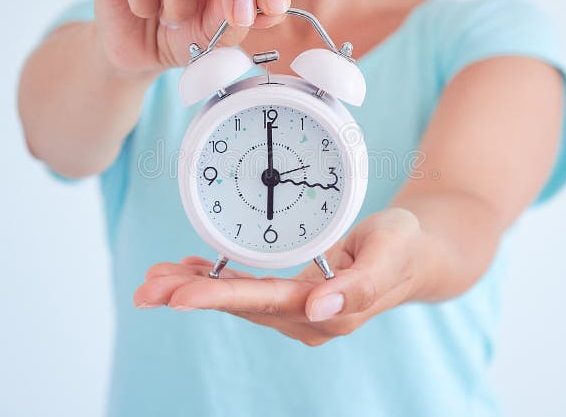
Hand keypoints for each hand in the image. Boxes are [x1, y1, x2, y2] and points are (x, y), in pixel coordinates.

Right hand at [91, 0, 290, 75]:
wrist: (138, 50)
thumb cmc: (183, 30)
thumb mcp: (218, 30)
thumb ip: (238, 17)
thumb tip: (255, 6)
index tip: (274, 5)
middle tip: (240, 16)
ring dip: (182, 4)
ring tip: (174, 19)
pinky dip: (147, 6)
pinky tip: (144, 11)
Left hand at [134, 208, 425, 345]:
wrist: (418, 255)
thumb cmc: (405, 247)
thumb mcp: (389, 254)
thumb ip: (360, 284)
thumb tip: (318, 308)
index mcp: (330, 310)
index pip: (265, 303)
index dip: (221, 298)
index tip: (178, 297)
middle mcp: (309, 319)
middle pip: (241, 306)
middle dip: (191, 296)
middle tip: (147, 288)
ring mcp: (299, 312)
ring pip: (239, 300)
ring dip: (195, 290)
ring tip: (155, 279)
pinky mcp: (293, 299)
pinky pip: (248, 291)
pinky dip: (216, 281)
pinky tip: (190, 271)